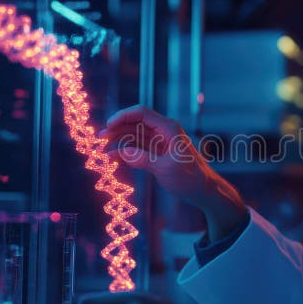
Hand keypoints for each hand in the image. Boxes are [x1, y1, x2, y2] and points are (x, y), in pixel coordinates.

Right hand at [102, 104, 246, 239]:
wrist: (203, 190)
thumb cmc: (190, 178)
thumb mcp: (165, 168)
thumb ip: (143, 159)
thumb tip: (122, 152)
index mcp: (169, 128)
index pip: (142, 113)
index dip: (122, 116)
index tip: (107, 126)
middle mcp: (163, 131)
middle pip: (135, 123)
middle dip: (117, 129)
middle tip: (99, 139)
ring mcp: (160, 142)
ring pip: (134, 135)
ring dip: (119, 140)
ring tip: (103, 150)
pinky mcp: (157, 153)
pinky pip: (138, 147)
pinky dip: (126, 151)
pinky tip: (114, 157)